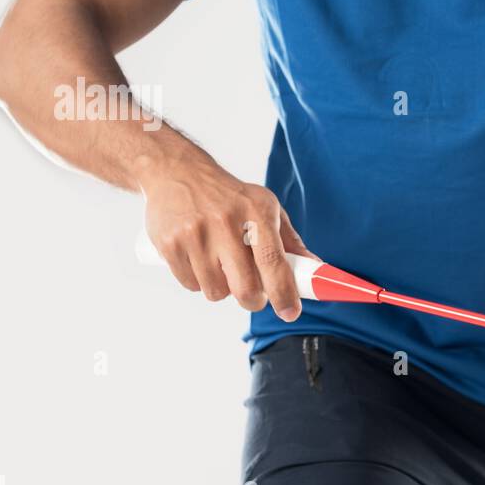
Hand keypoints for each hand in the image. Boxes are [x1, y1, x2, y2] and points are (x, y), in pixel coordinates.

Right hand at [139, 153, 313, 320]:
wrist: (178, 172)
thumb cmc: (230, 197)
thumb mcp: (265, 207)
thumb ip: (290, 241)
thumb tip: (314, 268)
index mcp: (256, 212)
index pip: (273, 262)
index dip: (283, 293)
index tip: (290, 312)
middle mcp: (226, 223)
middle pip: (245, 288)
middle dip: (252, 300)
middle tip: (253, 294)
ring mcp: (195, 234)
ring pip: (216, 291)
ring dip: (222, 288)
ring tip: (220, 264)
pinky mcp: (170, 244)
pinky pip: (191, 285)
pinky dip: (199, 281)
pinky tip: (199, 258)